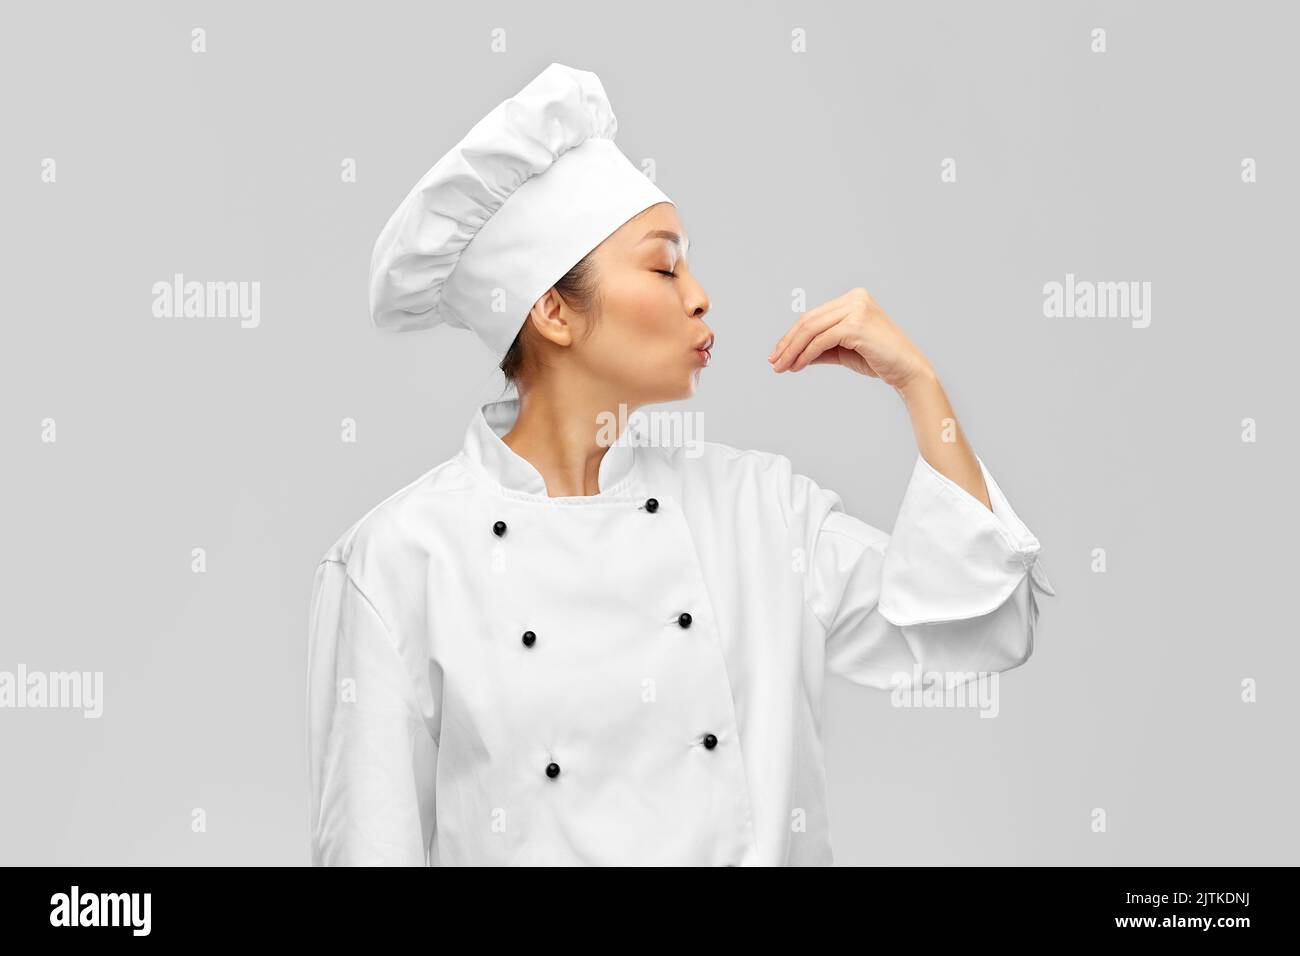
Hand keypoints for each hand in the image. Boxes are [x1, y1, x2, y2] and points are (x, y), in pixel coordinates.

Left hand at [767, 287, 934, 390]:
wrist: (907, 370)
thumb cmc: (878, 360)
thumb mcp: (843, 351)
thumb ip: (820, 348)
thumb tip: (792, 355)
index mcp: (853, 299)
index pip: (814, 316)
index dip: (792, 335)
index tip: (778, 353)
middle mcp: (855, 298)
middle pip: (809, 320)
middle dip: (788, 343)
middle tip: (774, 362)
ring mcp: (856, 309)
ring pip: (812, 329)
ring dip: (793, 350)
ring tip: (782, 367)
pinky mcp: (856, 324)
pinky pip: (822, 341)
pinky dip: (806, 355)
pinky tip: (798, 366)